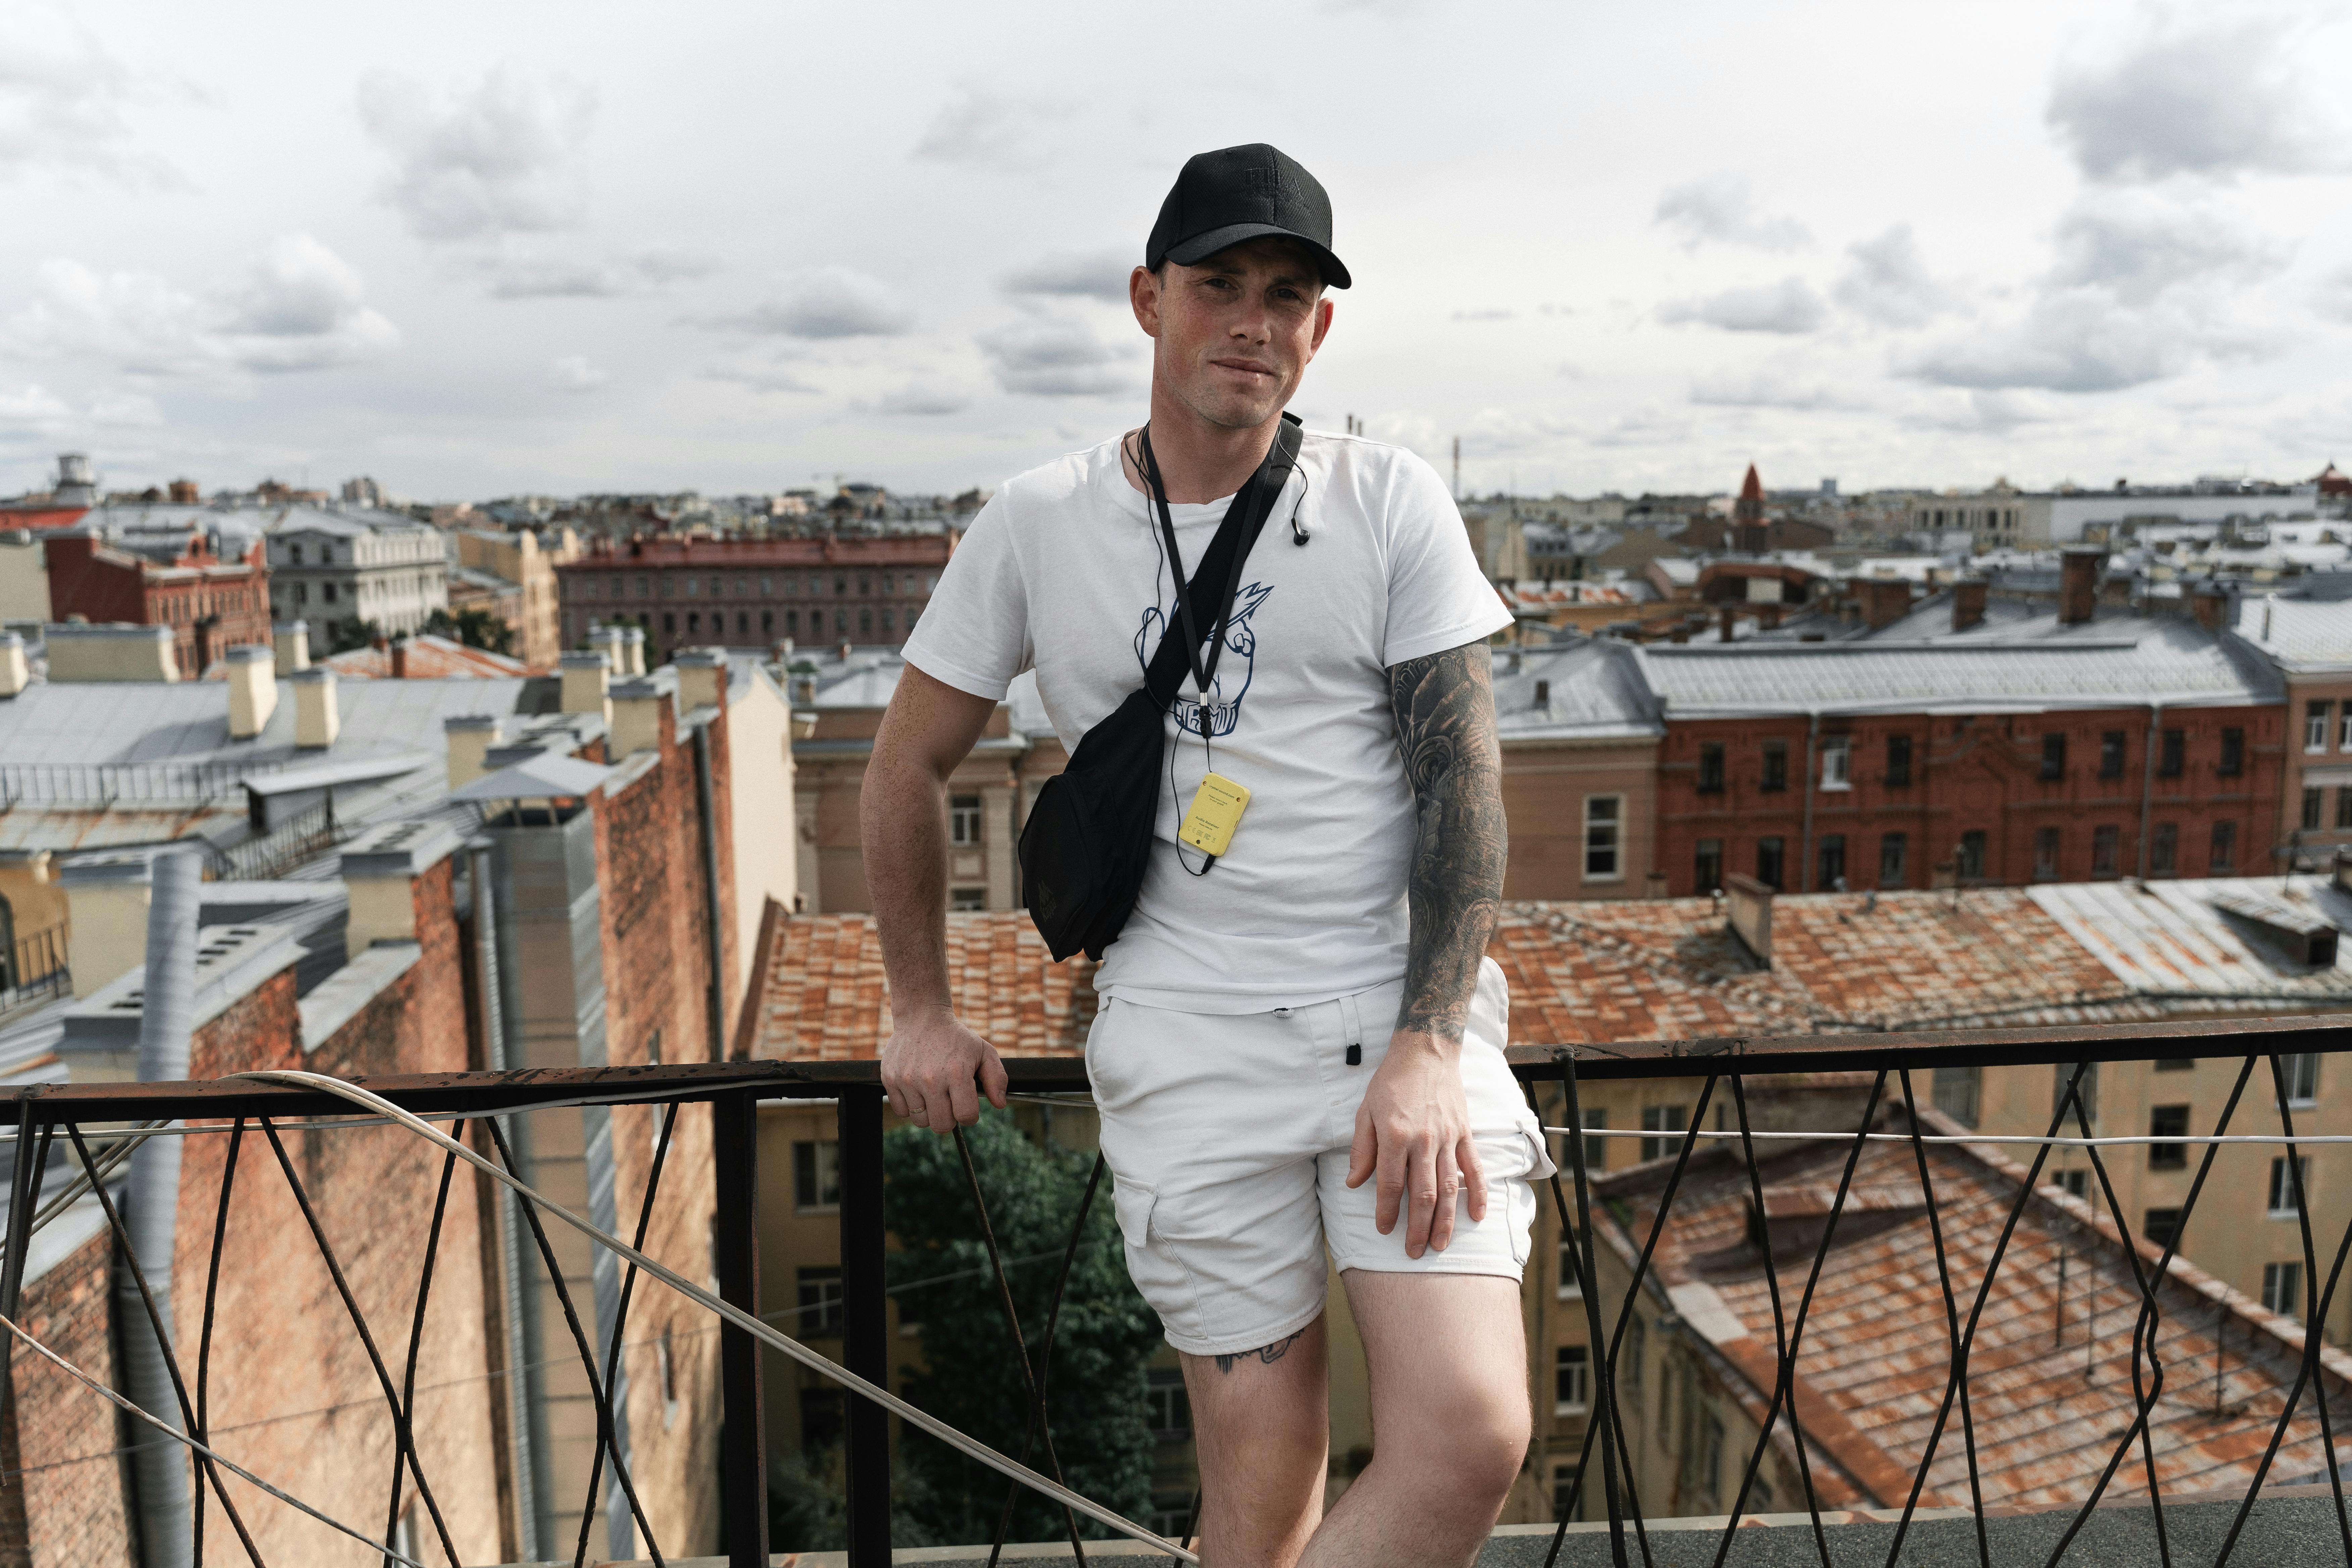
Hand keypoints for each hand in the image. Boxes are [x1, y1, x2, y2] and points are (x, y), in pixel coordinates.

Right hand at [879, 1008, 1007, 1133]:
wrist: (921, 1017)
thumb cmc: (956, 1038)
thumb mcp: (983, 1051)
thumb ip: (997, 1078)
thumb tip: (1000, 1105)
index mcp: (957, 1073)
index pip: (966, 1116)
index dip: (970, 1115)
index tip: (967, 1105)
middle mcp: (931, 1079)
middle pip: (941, 1125)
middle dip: (949, 1118)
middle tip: (949, 1102)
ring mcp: (907, 1080)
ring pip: (920, 1121)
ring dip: (929, 1112)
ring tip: (933, 1093)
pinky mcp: (890, 1079)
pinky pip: (900, 1111)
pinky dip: (910, 1106)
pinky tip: (917, 1089)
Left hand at [1345, 1031, 1486, 1257]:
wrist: (1425, 1052)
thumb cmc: (1391, 1082)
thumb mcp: (1365, 1112)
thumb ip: (1361, 1150)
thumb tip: (1354, 1183)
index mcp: (1395, 1135)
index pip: (1390, 1184)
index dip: (1387, 1211)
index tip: (1384, 1230)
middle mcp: (1423, 1140)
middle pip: (1422, 1194)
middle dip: (1417, 1227)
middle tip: (1413, 1252)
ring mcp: (1447, 1138)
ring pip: (1448, 1188)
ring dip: (1445, 1220)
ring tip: (1439, 1245)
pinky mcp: (1464, 1133)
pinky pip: (1474, 1169)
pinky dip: (1477, 1194)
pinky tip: (1476, 1217)